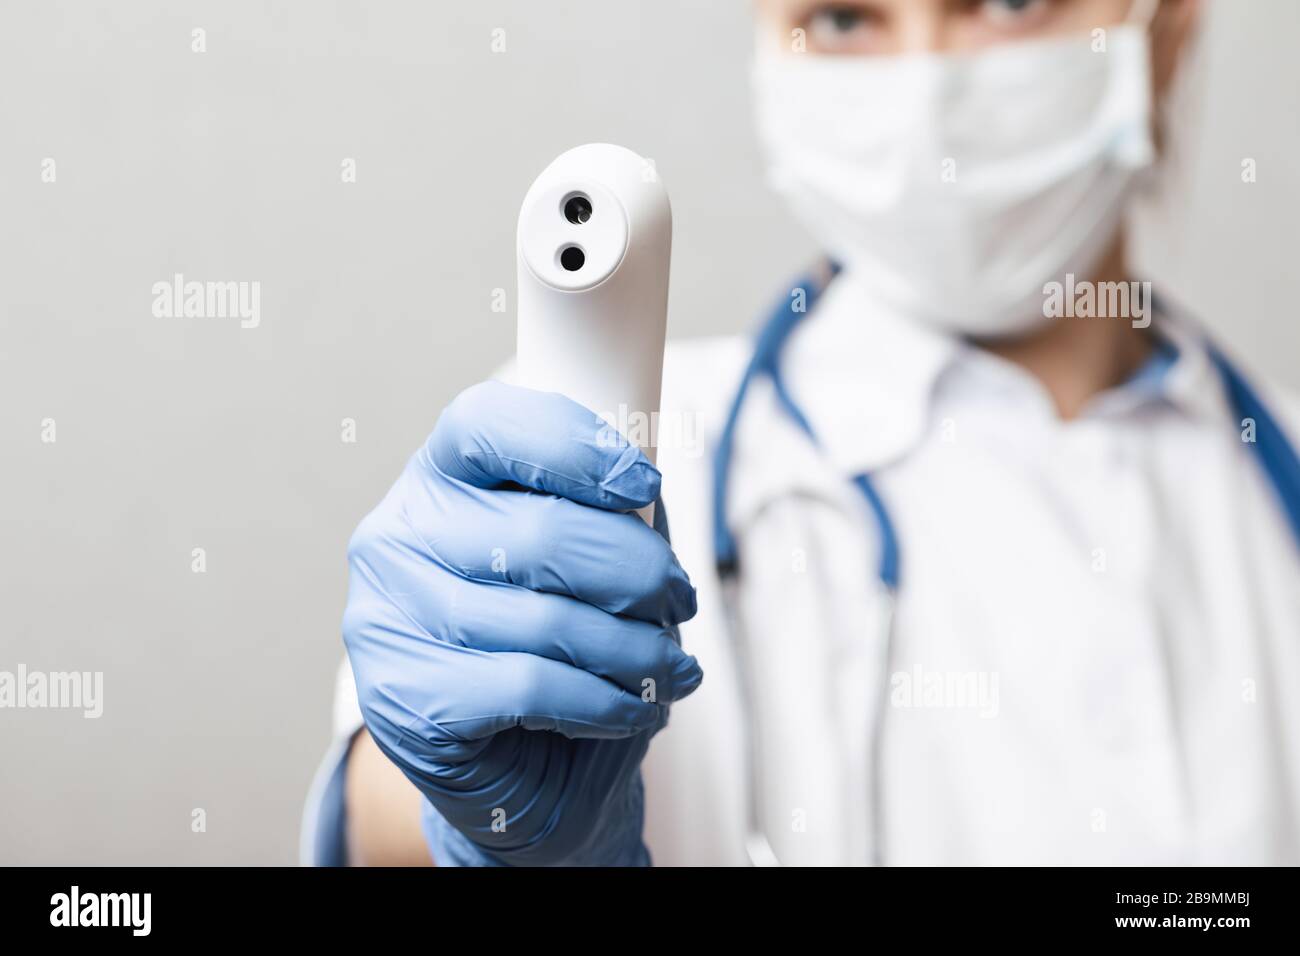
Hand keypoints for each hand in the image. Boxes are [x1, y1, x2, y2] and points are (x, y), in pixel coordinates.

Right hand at [342, 380, 700, 864]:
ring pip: (546, 620)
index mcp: (436, 477)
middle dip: (638, 570)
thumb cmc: (557, 645)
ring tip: (674, 666)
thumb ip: (606, 513)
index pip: (487, 425)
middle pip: (539, 531)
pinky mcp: (405, 700)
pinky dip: (606, 702)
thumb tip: (648, 494)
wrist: (518, 769)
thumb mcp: (586, 560)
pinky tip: (638, 708)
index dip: (574, 446)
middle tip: (680, 599)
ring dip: (637, 649)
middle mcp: (396, 537)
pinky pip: (531, 688)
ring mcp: (386, 620)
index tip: (647, 484)